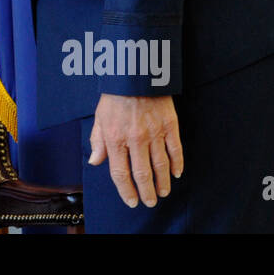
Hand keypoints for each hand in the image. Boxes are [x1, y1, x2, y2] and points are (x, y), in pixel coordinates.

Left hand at [87, 93, 183, 207]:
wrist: (135, 72)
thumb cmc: (115, 95)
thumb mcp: (99, 117)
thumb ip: (98, 141)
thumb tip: (95, 161)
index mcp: (115, 138)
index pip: (120, 173)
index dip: (126, 190)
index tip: (131, 201)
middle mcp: (135, 138)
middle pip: (142, 174)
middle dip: (146, 192)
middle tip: (150, 202)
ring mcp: (154, 132)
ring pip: (160, 166)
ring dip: (162, 183)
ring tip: (163, 192)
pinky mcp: (169, 125)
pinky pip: (175, 150)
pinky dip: (177, 164)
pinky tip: (177, 174)